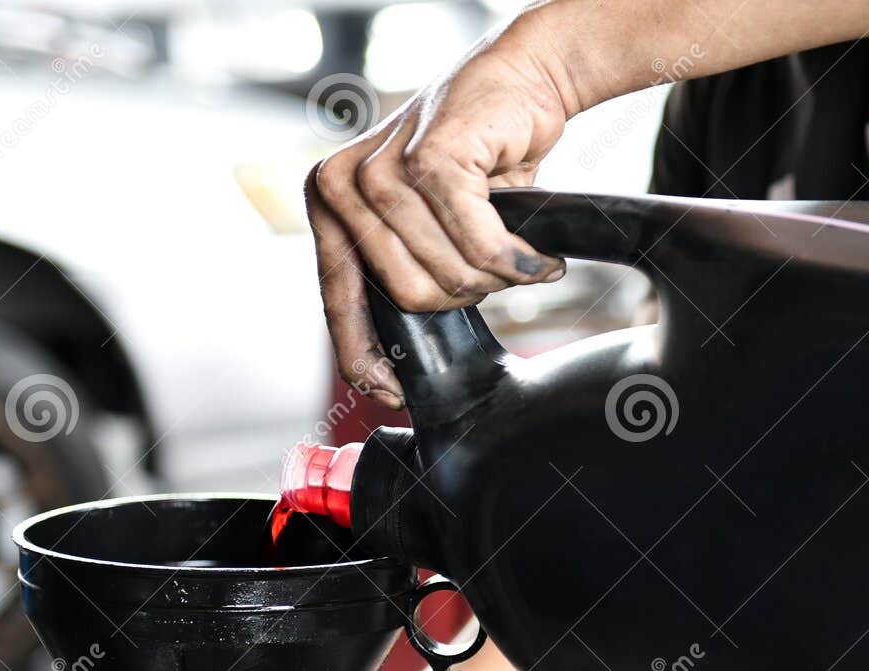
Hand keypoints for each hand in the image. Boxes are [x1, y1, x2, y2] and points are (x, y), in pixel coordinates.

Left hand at [306, 15, 577, 405]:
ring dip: (500, 276)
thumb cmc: (478, 158)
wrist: (520, 79)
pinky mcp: (430, 158)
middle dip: (468, 296)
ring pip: (449, 278)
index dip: (365, 358)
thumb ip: (398, 273)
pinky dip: (519, 260)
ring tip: (519, 249)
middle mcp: (341, 187)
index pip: (340, 303)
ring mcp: (381, 170)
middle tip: (502, 269)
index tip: (391, 393)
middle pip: (412, 299)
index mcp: (329, 206)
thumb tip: (387, 370)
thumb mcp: (422, 223)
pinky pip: (480, 248)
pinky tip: (539, 255)